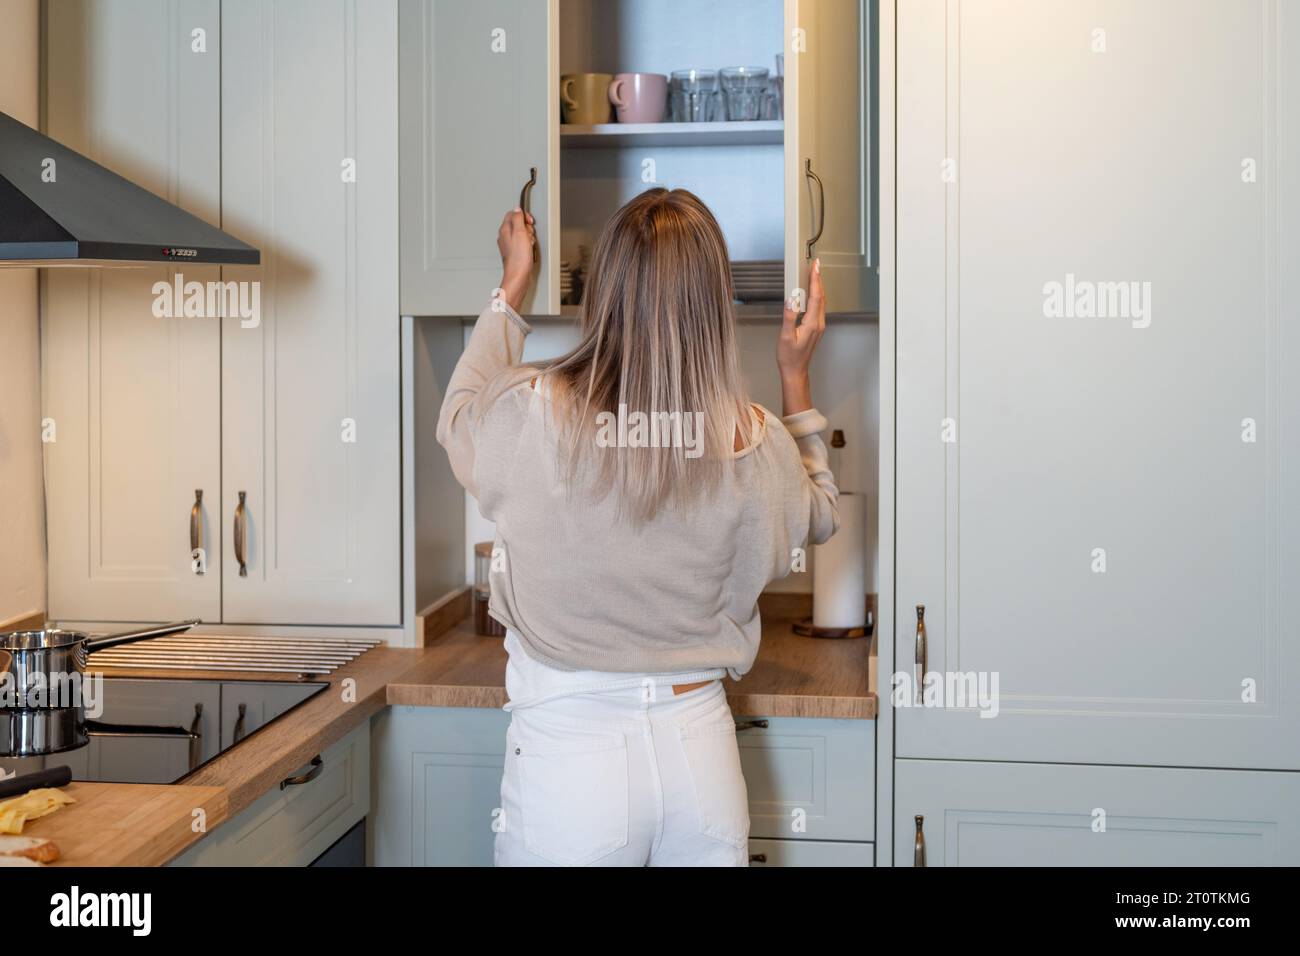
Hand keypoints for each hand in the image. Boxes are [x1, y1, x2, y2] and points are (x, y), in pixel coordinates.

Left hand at [497, 208, 535, 310]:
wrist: (518, 275)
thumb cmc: (518, 257)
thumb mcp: (520, 232)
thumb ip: (518, 218)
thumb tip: (517, 209)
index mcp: (505, 229)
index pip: (513, 214)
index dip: (523, 216)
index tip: (529, 222)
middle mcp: (505, 236)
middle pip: (519, 224)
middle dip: (527, 228)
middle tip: (528, 235)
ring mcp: (510, 245)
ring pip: (522, 234)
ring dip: (529, 238)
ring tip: (529, 245)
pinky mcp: (515, 252)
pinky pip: (523, 244)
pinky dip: (528, 245)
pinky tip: (529, 251)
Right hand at [776, 258, 824, 414]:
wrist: (795, 371)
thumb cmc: (789, 357)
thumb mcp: (786, 337)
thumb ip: (789, 317)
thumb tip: (791, 300)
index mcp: (812, 323)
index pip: (815, 296)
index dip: (815, 279)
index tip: (815, 266)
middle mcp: (818, 323)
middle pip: (821, 296)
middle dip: (818, 279)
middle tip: (816, 264)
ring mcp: (818, 326)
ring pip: (820, 301)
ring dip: (818, 286)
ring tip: (814, 274)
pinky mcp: (816, 328)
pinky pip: (818, 307)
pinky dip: (816, 296)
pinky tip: (811, 293)